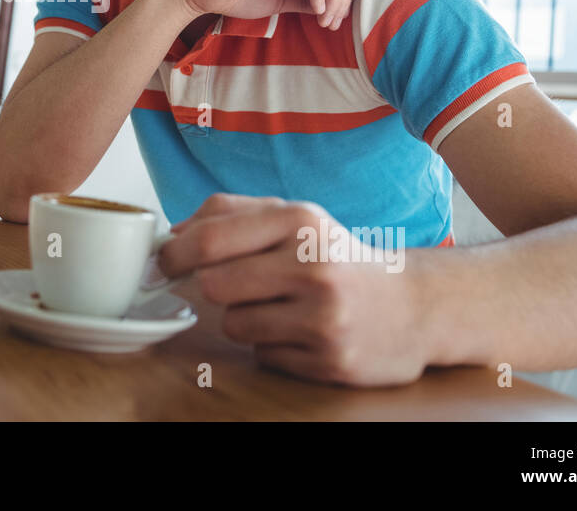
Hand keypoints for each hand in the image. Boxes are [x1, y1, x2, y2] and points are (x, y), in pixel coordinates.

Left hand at [157, 193, 431, 386]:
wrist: (414, 307)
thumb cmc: (337, 258)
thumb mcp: (295, 219)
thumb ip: (231, 215)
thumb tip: (171, 234)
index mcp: (301, 221)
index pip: (210, 240)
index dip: (173, 254)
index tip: (162, 263)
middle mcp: (313, 266)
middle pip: (213, 286)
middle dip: (213, 287)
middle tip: (236, 284)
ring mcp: (323, 318)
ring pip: (233, 324)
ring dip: (243, 318)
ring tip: (280, 307)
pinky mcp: (329, 362)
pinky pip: (263, 355)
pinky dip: (272, 345)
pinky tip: (301, 331)